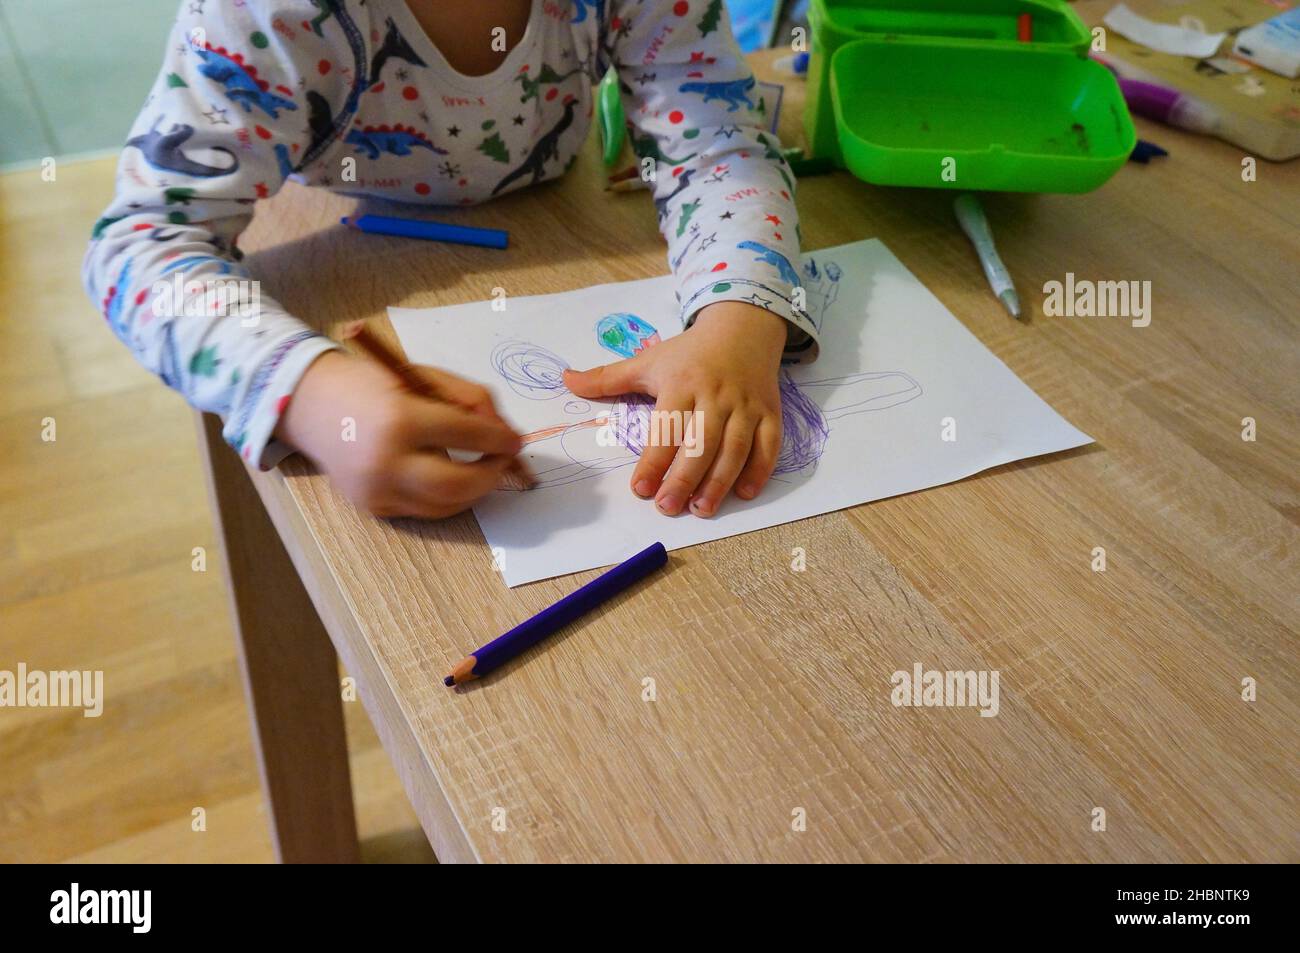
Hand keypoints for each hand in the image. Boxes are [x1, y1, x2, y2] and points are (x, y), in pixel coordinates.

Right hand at [274, 351, 523, 517]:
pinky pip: (424, 511)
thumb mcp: (419, 375)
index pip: (465, 435)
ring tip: (483, 470)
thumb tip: (503, 431)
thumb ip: (466, 399)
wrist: (310, 404)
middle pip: (459, 484)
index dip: (498, 439)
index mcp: (399, 419)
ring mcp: (378, 490)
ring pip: (446, 505)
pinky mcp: (373, 507)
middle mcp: (386, 461)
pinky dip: (447, 498)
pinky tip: (453, 479)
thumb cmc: (370, 383)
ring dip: (475, 490)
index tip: (516, 440)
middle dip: (491, 475)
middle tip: (504, 462)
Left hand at [563, 301, 785, 516]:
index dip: (653, 461)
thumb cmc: (690, 353)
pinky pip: (769, 445)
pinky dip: (759, 470)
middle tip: (668, 508)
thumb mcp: (648, 360)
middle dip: (684, 479)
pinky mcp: (771, 413)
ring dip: (719, 482)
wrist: (743, 327)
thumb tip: (565, 380)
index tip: (640, 489)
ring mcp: (746, 406)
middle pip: (701, 444)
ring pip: (735, 448)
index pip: (666, 428)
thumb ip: (607, 378)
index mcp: (682, 383)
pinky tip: (743, 493)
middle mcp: (716, 396)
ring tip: (702, 509)